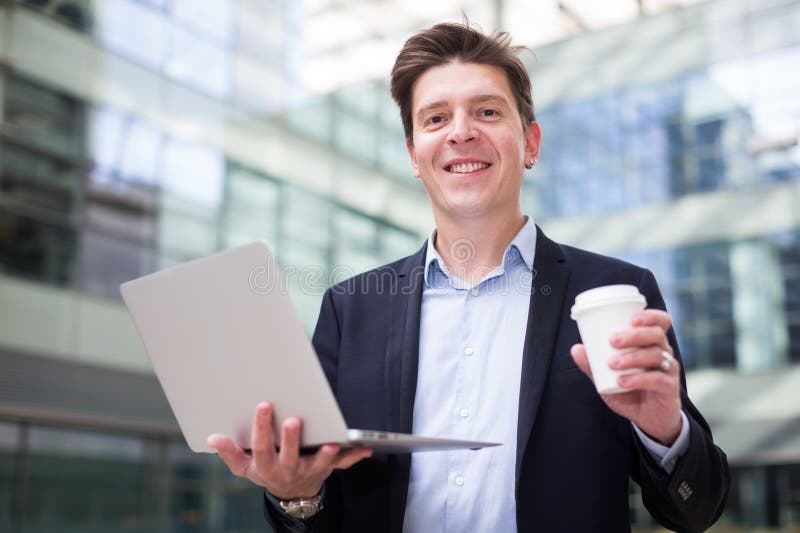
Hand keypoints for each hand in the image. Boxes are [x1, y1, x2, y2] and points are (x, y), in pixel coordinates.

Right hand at [207, 402, 371, 499]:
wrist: (288, 494)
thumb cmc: (265, 470)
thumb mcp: (245, 467)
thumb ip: (230, 452)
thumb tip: (213, 437)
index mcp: (266, 466)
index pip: (262, 446)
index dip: (262, 428)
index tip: (264, 405)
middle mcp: (287, 470)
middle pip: (289, 456)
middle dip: (291, 439)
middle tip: (295, 420)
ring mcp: (308, 471)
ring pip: (318, 465)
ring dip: (325, 455)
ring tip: (331, 444)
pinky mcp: (326, 470)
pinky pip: (341, 466)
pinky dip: (353, 458)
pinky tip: (364, 449)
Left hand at [570, 309, 682, 444]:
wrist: (649, 420)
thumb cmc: (629, 391)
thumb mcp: (608, 377)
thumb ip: (593, 365)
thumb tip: (576, 348)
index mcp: (652, 344)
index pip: (660, 322)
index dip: (650, 316)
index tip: (632, 318)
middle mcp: (664, 353)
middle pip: (656, 335)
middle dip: (634, 335)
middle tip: (613, 340)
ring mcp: (669, 370)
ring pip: (656, 355)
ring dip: (632, 357)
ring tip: (612, 363)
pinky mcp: (670, 388)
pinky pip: (658, 379)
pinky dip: (638, 379)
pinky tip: (622, 381)